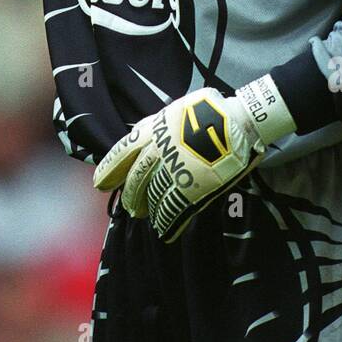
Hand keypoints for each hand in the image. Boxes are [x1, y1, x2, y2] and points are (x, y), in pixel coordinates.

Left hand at [93, 78, 293, 242]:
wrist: (241, 118)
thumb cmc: (210, 112)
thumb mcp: (175, 112)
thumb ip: (158, 129)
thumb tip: (144, 144)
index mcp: (154, 129)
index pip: (124, 150)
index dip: (110, 168)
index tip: (100, 182)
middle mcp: (160, 149)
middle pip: (137, 177)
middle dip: (131, 194)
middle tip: (129, 206)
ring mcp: (176, 168)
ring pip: (154, 193)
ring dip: (148, 207)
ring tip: (145, 216)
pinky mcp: (194, 184)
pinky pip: (175, 206)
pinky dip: (168, 219)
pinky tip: (164, 229)